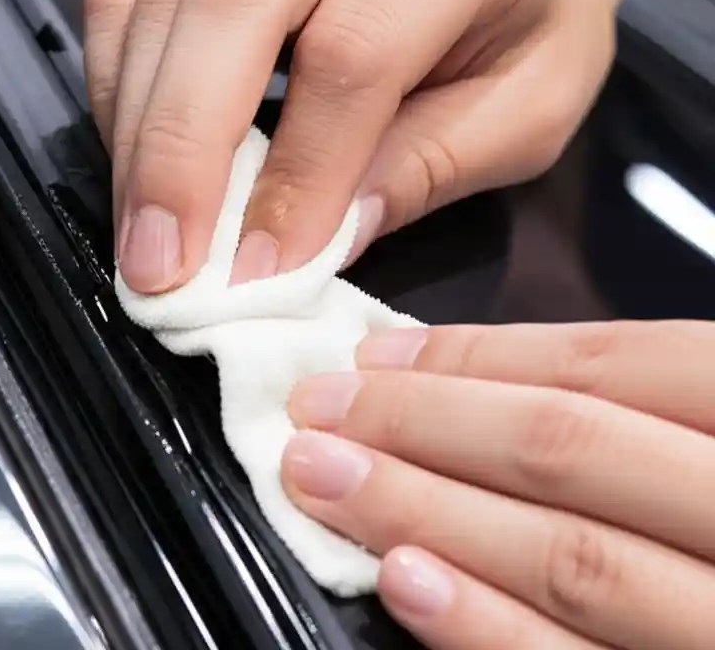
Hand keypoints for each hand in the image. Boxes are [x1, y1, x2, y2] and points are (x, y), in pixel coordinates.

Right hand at [84, 0, 640, 291]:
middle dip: (182, 152)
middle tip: (162, 264)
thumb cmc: (527, 6)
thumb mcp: (529, 103)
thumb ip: (430, 167)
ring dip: (139, 131)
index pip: (353, 51)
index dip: (300, 172)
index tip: (264, 269)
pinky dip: (119, 86)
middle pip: (233, 1)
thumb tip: (313, 245)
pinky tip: (140, 159)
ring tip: (146, 234)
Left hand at [282, 321, 714, 648]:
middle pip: (578, 452)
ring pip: (573, 557)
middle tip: (318, 410)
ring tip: (327, 477)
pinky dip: (485, 625)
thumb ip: (659, 414)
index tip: (376, 355)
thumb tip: (491, 382)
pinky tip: (405, 580)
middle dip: (428, 422)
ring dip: (427, 508)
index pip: (626, 365)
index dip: (483, 355)